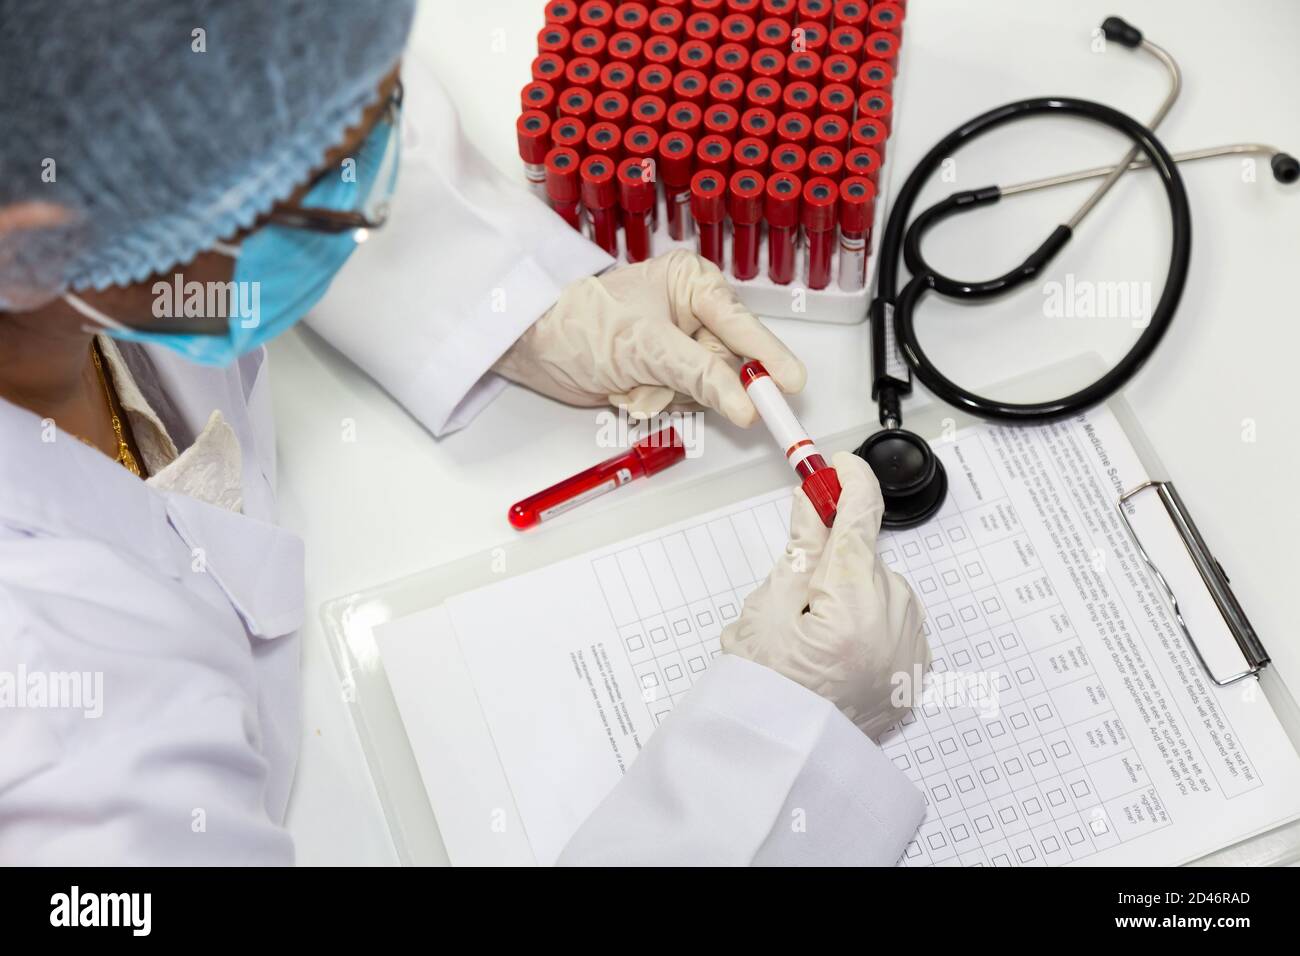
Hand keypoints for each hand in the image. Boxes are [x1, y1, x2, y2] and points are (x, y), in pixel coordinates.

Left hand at [492, 250, 805, 426]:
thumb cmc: (581, 323)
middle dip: (708, 382)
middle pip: (731, 361)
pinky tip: (631, 391)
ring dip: (676, 396)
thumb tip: (744, 402)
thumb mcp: (648, 346)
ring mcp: (679, 347)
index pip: (742, 325)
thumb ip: (701, 375)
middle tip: (700, 396)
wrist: (532, 346)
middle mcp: (693, 313)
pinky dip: (659, 405)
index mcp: (694, 283)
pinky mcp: (663, 376)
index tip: (791, 385)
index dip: (768, 357)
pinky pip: (684, 403)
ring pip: (708, 388)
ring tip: (637, 381)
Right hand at [722, 452, 930, 739]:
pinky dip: (869, 625)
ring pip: (881, 590)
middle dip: (833, 562)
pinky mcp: (915, 673)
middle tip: (794, 600)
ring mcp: (910, 650)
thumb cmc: (766, 696)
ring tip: (812, 639)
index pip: (860, 517)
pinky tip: (837, 654)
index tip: (837, 466)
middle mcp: (895, 622)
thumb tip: (813, 503)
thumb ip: (798, 552)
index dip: (848, 482)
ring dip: (852, 595)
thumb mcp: (765, 612)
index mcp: (854, 603)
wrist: (785, 764)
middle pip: (865, 559)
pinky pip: (894, 624)